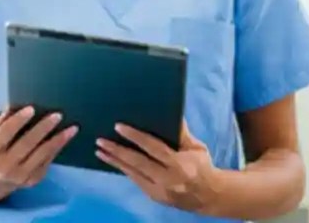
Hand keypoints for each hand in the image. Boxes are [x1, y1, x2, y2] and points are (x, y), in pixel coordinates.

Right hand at [0, 106, 76, 190]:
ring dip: (58, 141)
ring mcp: (20, 176)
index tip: (31, 108)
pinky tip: (66, 137)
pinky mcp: (32, 180)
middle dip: (43, 129)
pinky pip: (47, 162)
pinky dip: (57, 148)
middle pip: (26, 144)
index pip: (5, 133)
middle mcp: (4, 166)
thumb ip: (1, 122)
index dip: (18, 120)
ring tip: (72, 128)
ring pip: (41, 155)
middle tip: (57, 115)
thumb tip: (17, 105)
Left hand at [96, 121, 216, 212]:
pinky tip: (112, 161)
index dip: (135, 136)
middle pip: (138, 163)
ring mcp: (159, 191)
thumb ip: (182, 133)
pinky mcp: (154, 197)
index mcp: (179, 164)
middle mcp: (168, 179)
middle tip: (101, 140)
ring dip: (114, 162)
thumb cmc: (202, 166)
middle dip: (117, 151)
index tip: (119, 126)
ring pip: (132, 174)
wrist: (209, 197)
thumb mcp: (197, 148)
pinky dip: (123, 170)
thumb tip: (172, 112)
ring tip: (99, 151)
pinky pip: (135, 181)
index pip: (153, 148)